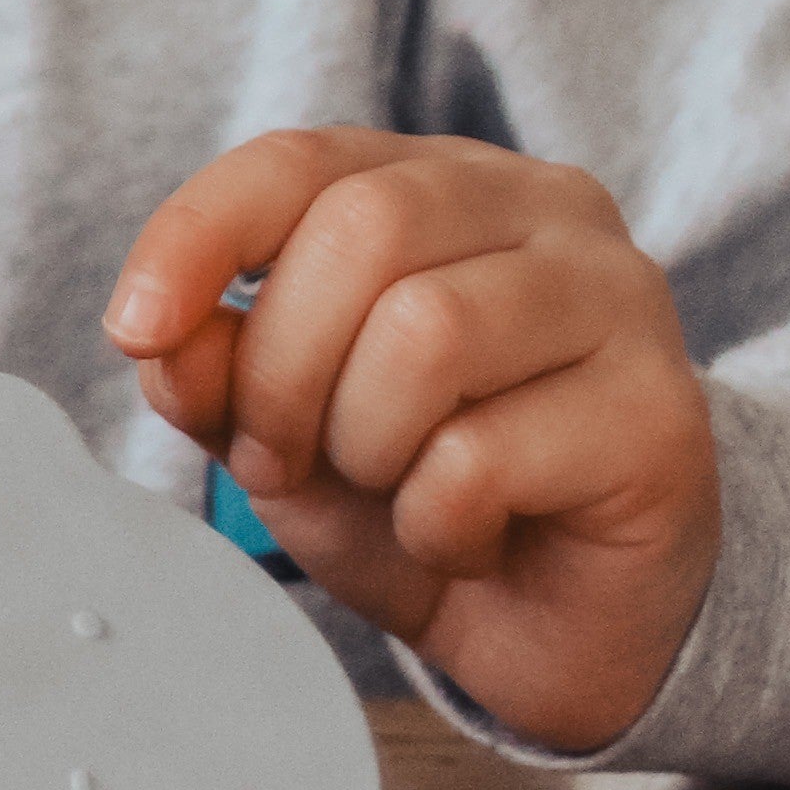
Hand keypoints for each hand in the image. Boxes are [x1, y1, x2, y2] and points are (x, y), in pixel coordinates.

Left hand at [102, 130, 718, 753]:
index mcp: (443, 182)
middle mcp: (545, 209)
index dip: (198, 235)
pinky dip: (435, 520)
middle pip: (362, 230)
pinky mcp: (657, 415)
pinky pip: (483, 455)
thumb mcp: (289, 430)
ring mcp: (618, 302)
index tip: (133, 327)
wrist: (568, 629)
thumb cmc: (432, 495)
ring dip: (363, 444)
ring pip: (428, 328)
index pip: (299, 160)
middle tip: (285, 460)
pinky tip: (465, 536)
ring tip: (390, 491)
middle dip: (282, 369)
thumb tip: (160, 336)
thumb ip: (219, 370)